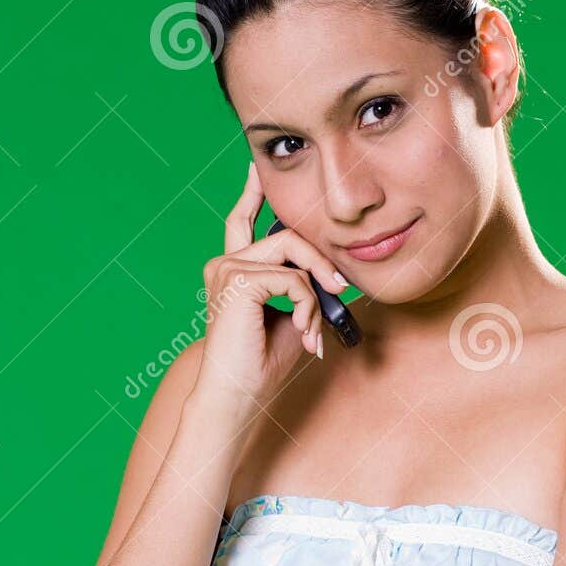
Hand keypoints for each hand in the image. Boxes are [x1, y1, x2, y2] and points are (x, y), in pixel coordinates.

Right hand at [194, 161, 347, 418]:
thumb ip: (305, 289)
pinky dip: (306, 305)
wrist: (238, 397)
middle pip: (286, 236)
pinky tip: (301, 330)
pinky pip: (291, 279)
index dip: (252, 193)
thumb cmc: (262, 364)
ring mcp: (226, 269)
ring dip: (315, 291)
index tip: (258, 168)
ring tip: (313, 327)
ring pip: (292, 254)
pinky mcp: (235, 281)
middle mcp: (225, 264)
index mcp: (233, 270)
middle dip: (320, 261)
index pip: (242, 220)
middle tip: (340, 287)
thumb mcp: (293, 317)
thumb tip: (335, 276)